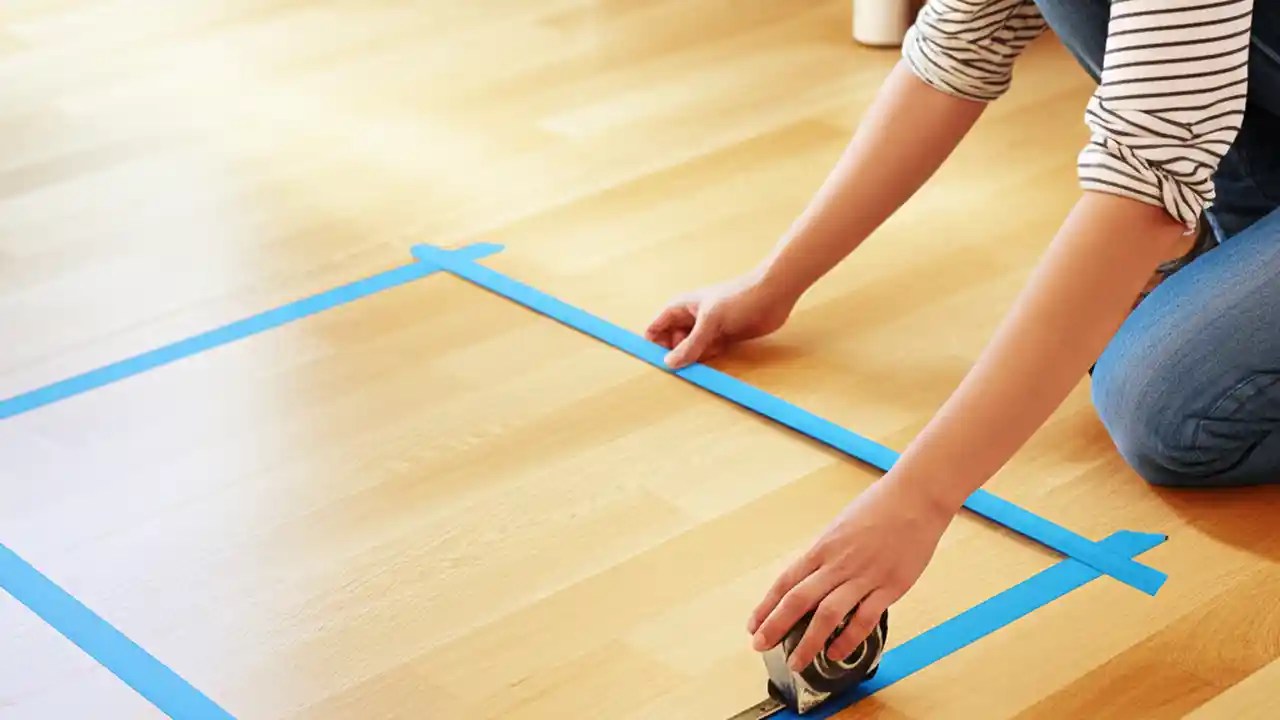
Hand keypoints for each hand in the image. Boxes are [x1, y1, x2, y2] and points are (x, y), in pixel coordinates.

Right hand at [644, 272, 795, 368]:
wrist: (773, 295)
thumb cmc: (740, 298)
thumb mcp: (711, 322)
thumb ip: (690, 345)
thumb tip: (669, 363)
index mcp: (681, 308)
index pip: (656, 329)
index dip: (653, 345)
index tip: (657, 362)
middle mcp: (690, 319)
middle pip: (671, 343)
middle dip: (675, 356)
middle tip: (684, 366)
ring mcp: (706, 330)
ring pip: (690, 350)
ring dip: (694, 359)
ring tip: (706, 356)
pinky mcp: (722, 338)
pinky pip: (707, 354)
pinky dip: (708, 360)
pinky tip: (718, 355)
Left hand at [746, 473, 954, 670]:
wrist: (915, 497)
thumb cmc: (878, 508)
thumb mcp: (841, 527)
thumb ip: (826, 554)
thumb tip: (811, 576)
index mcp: (822, 548)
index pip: (786, 582)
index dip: (767, 606)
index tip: (754, 625)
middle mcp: (837, 564)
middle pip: (798, 600)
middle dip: (775, 626)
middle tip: (760, 647)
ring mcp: (864, 576)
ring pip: (828, 614)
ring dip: (809, 642)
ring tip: (798, 663)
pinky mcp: (890, 587)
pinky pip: (864, 619)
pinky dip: (848, 640)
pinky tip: (836, 654)